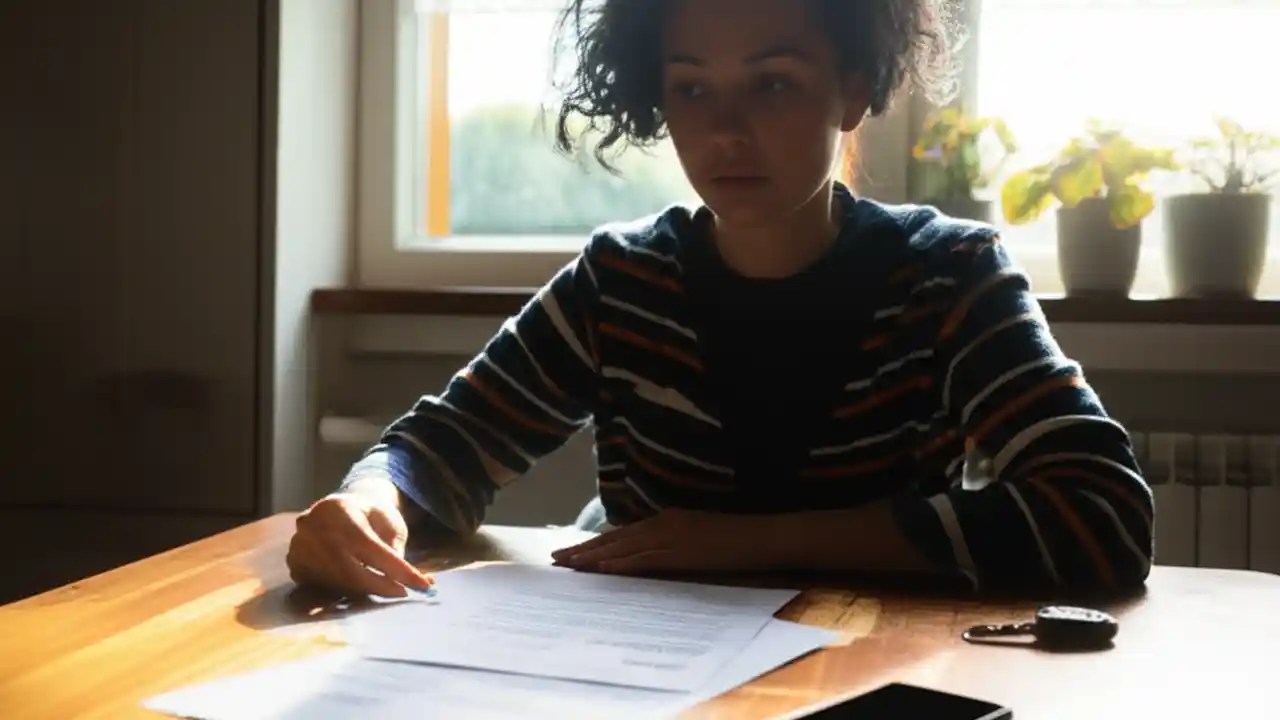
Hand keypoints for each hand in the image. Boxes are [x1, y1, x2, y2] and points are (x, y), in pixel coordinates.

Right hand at [286, 490, 433, 597]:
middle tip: (403, 593)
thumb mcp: (390, 523)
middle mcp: (313, 527)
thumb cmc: (371, 514)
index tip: (422, 585)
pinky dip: (346, 589)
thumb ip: (395, 549)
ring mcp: (298, 546)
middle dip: (381, 586)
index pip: (372, 548)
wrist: (339, 507)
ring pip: (338, 582)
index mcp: (339, 509)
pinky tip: (360, 583)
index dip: (398, 570)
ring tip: (385, 586)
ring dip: (365, 590)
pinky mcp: (294, 564)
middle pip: (351, 571)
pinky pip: (324, 586)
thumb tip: (412, 581)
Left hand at [550, 508, 771, 575]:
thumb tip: (651, 556)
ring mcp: (672, 536)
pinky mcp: (681, 551)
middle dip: (585, 549)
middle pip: (616, 537)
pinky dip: (620, 562)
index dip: (597, 542)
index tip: (573, 552)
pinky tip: (601, 568)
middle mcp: (664, 523)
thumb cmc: (738, 539)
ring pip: (623, 547)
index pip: (624, 533)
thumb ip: (675, 542)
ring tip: (568, 565)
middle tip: (556, 560)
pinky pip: (644, 558)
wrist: (765, 536)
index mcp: (668, 519)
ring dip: (594, 556)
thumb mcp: (700, 535)